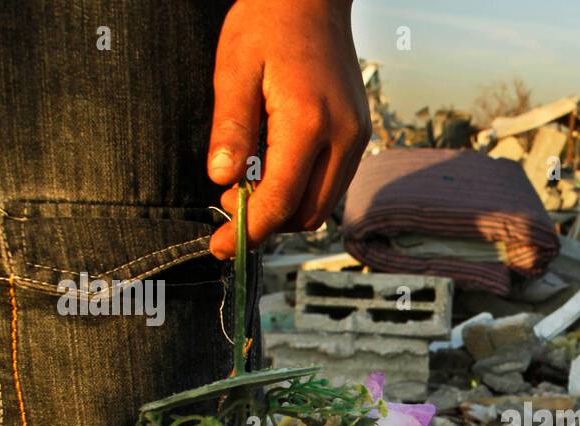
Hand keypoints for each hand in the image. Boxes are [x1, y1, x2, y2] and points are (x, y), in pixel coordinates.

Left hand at [207, 0, 370, 258]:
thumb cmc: (268, 23)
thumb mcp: (235, 69)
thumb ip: (232, 128)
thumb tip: (222, 181)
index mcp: (309, 123)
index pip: (279, 200)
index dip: (248, 231)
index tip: (221, 248)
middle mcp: (343, 138)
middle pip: (307, 214)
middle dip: (267, 222)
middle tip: (229, 203)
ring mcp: (356, 138)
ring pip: (322, 204)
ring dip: (285, 208)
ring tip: (248, 184)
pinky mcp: (358, 134)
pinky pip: (331, 183)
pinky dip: (301, 190)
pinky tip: (273, 169)